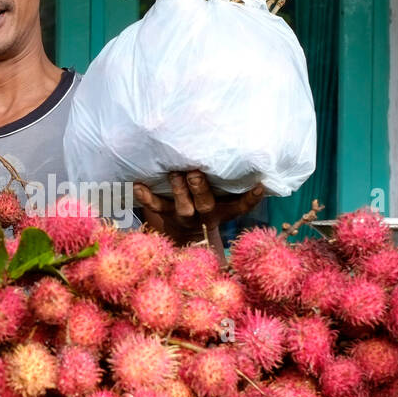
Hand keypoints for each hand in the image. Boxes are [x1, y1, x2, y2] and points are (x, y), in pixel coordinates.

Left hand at [133, 171, 264, 246]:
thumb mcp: (223, 200)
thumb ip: (232, 184)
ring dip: (178, 191)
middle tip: (195, 173)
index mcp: (222, 211)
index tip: (260, 186)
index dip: (251, 199)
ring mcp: (183, 215)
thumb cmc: (207, 206)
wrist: (186, 237)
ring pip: (182, 207)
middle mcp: (204, 213)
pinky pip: (155, 207)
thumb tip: (249, 160)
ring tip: (174, 173)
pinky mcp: (164, 214)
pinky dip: (145, 197)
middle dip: (201, 189)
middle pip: (205, 204)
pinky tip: (137, 184)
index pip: (240, 206)